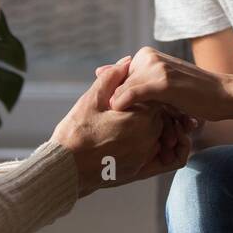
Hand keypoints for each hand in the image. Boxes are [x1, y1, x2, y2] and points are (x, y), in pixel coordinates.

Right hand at [51, 58, 169, 195]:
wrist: (64, 169)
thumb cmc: (75, 132)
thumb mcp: (92, 100)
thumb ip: (113, 79)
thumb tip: (128, 62)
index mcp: (142, 118)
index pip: (158, 96)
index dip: (146, 90)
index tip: (132, 90)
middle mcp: (150, 138)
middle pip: (164, 116)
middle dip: (152, 108)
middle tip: (131, 106)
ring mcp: (147, 156)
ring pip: (165, 135)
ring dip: (159, 126)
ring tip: (135, 122)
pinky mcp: (142, 171)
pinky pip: (166, 158)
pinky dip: (167, 148)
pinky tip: (152, 141)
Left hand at [106, 46, 232, 121]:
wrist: (223, 96)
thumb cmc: (191, 94)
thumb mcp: (159, 85)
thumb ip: (130, 78)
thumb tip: (98, 70)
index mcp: (145, 56)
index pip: (116, 79)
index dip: (113, 100)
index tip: (112, 118)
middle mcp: (148, 57)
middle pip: (118, 86)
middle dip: (117, 107)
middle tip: (116, 126)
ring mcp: (156, 67)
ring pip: (123, 90)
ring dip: (122, 112)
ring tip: (126, 128)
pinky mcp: (163, 81)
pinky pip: (133, 93)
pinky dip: (123, 104)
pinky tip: (120, 115)